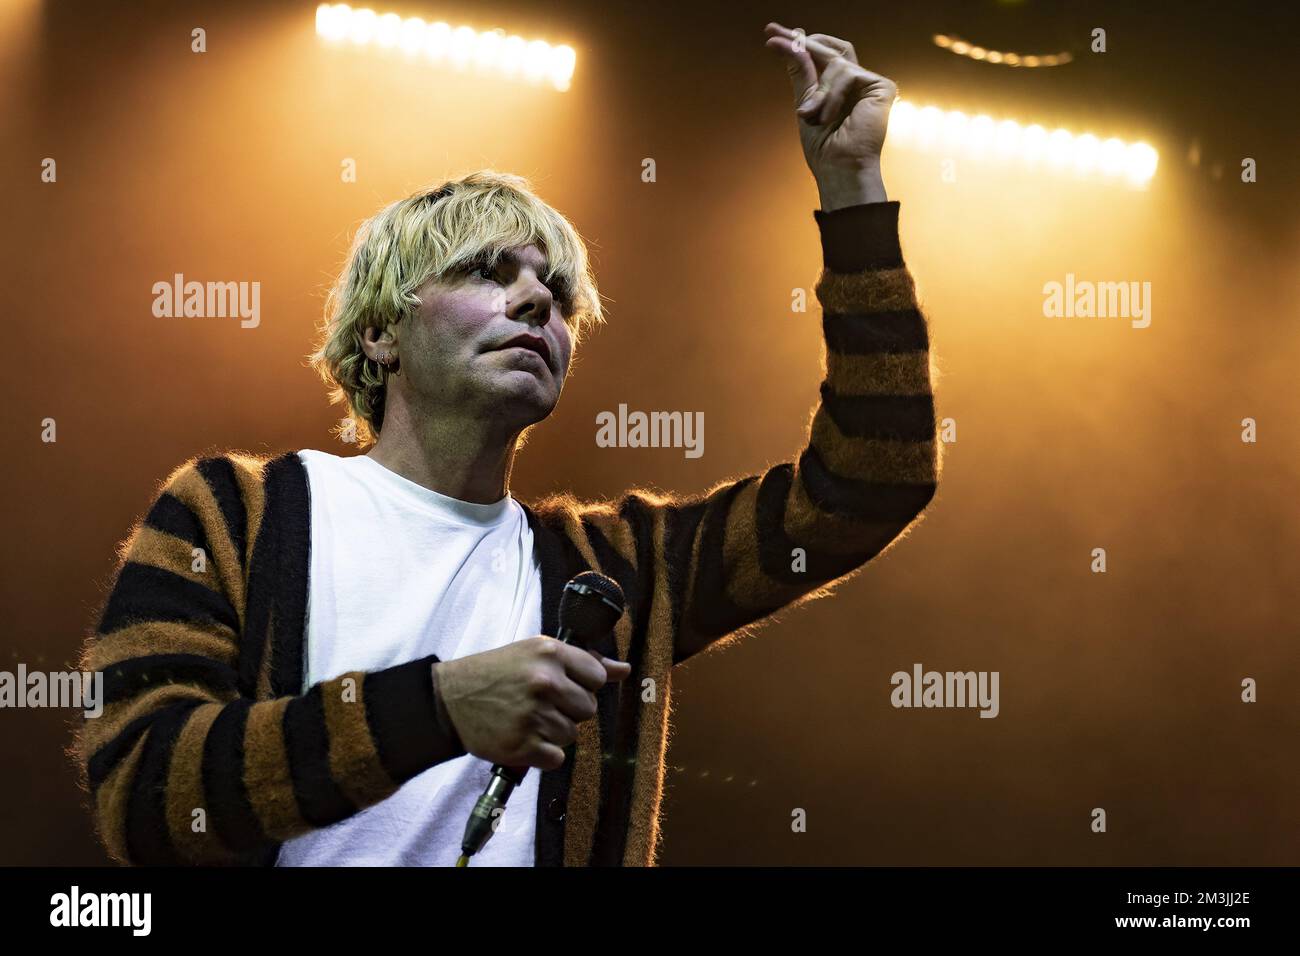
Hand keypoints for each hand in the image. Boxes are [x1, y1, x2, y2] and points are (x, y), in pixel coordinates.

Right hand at [432, 637, 631, 770]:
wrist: (450, 698)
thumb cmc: (497, 672)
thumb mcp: (537, 653)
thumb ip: (585, 662)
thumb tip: (624, 670)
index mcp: (550, 653)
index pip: (598, 677)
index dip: (582, 685)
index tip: (562, 686)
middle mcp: (544, 682)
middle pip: (588, 709)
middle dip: (569, 710)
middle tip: (540, 704)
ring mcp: (533, 715)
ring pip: (572, 736)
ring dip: (553, 733)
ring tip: (527, 719)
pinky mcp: (522, 746)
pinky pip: (556, 759)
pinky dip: (541, 755)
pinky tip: (523, 737)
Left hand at [764, 22, 894, 207]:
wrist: (839, 168)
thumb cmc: (823, 148)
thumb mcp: (805, 104)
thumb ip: (801, 73)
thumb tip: (785, 43)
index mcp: (839, 89)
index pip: (822, 57)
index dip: (799, 44)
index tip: (773, 35)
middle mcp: (857, 83)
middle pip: (831, 49)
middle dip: (800, 42)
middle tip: (774, 35)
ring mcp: (870, 84)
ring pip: (835, 63)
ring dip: (817, 92)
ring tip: (812, 116)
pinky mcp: (882, 86)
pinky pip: (847, 73)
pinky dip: (832, 96)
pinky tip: (831, 116)